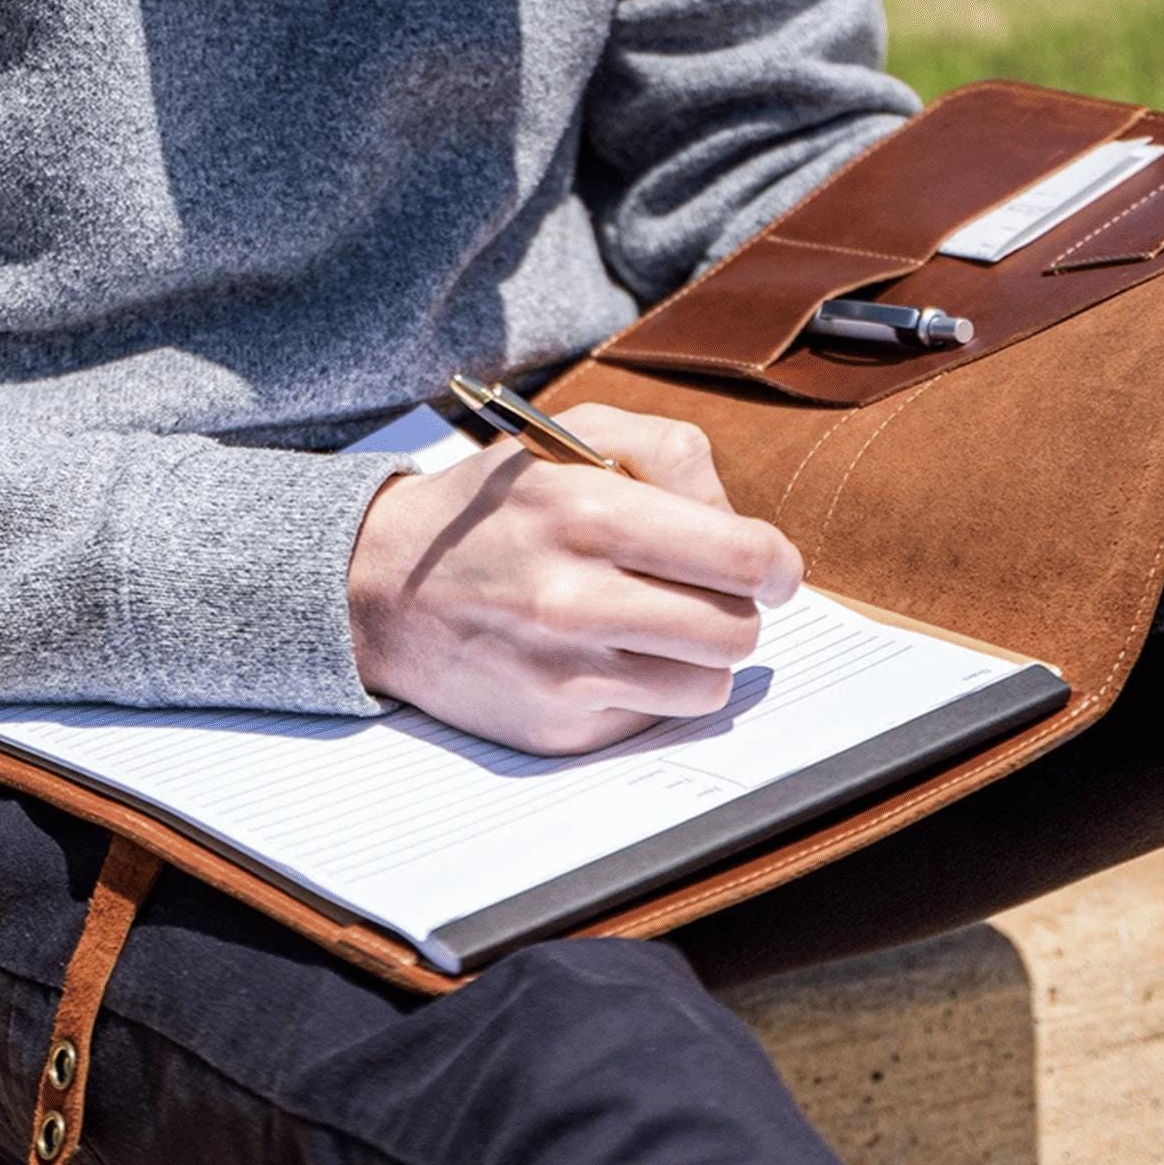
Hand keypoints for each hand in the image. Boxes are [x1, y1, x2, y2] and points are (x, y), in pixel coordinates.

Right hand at [346, 404, 802, 755]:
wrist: (386, 588)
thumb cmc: (499, 507)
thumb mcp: (572, 436)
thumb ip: (671, 453)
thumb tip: (739, 524)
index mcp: (589, 510)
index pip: (742, 556)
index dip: (777, 564)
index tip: (773, 568)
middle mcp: (575, 597)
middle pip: (737, 628)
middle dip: (740, 609)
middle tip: (713, 594)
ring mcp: (564, 672)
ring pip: (708, 686)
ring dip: (702, 657)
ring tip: (662, 624)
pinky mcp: (556, 728)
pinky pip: (654, 718)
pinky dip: (649, 689)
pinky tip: (608, 655)